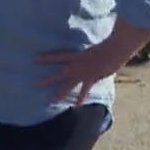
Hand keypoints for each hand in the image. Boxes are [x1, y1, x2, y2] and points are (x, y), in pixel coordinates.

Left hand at [35, 25, 149, 102]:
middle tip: (35, 84)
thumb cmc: (107, 43)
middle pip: (58, 73)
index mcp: (76, 55)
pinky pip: (84, 90)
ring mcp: (82, 73)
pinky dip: (80, 98)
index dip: (46, 58)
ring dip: (59, 92)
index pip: (57, 56)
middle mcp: (76, 65)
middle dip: (47, 80)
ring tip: (50, 99)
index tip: (34, 59)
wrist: (114, 49)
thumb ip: (89, 46)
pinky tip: (75, 106)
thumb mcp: (94, 44)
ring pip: (67, 85)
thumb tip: (90, 43)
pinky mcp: (90, 78)